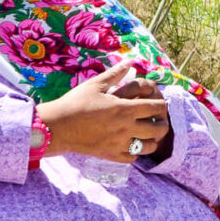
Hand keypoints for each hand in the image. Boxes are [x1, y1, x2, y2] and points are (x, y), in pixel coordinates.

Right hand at [36, 62, 170, 162]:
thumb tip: (129, 62)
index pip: (156, 108)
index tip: (158, 104)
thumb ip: (115, 74)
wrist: (57, 126)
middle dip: (162, 124)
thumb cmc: (75, 103)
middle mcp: (126, 128)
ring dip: (151, 140)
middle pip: (158, 129)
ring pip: (149, 147)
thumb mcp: (96, 85)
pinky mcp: (111, 156)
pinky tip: (130, 144)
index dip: (161, 105)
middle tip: (158, 120)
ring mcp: (119, 144)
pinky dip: (135, 153)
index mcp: (125, 109)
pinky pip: (132, 158)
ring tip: (146, 134)